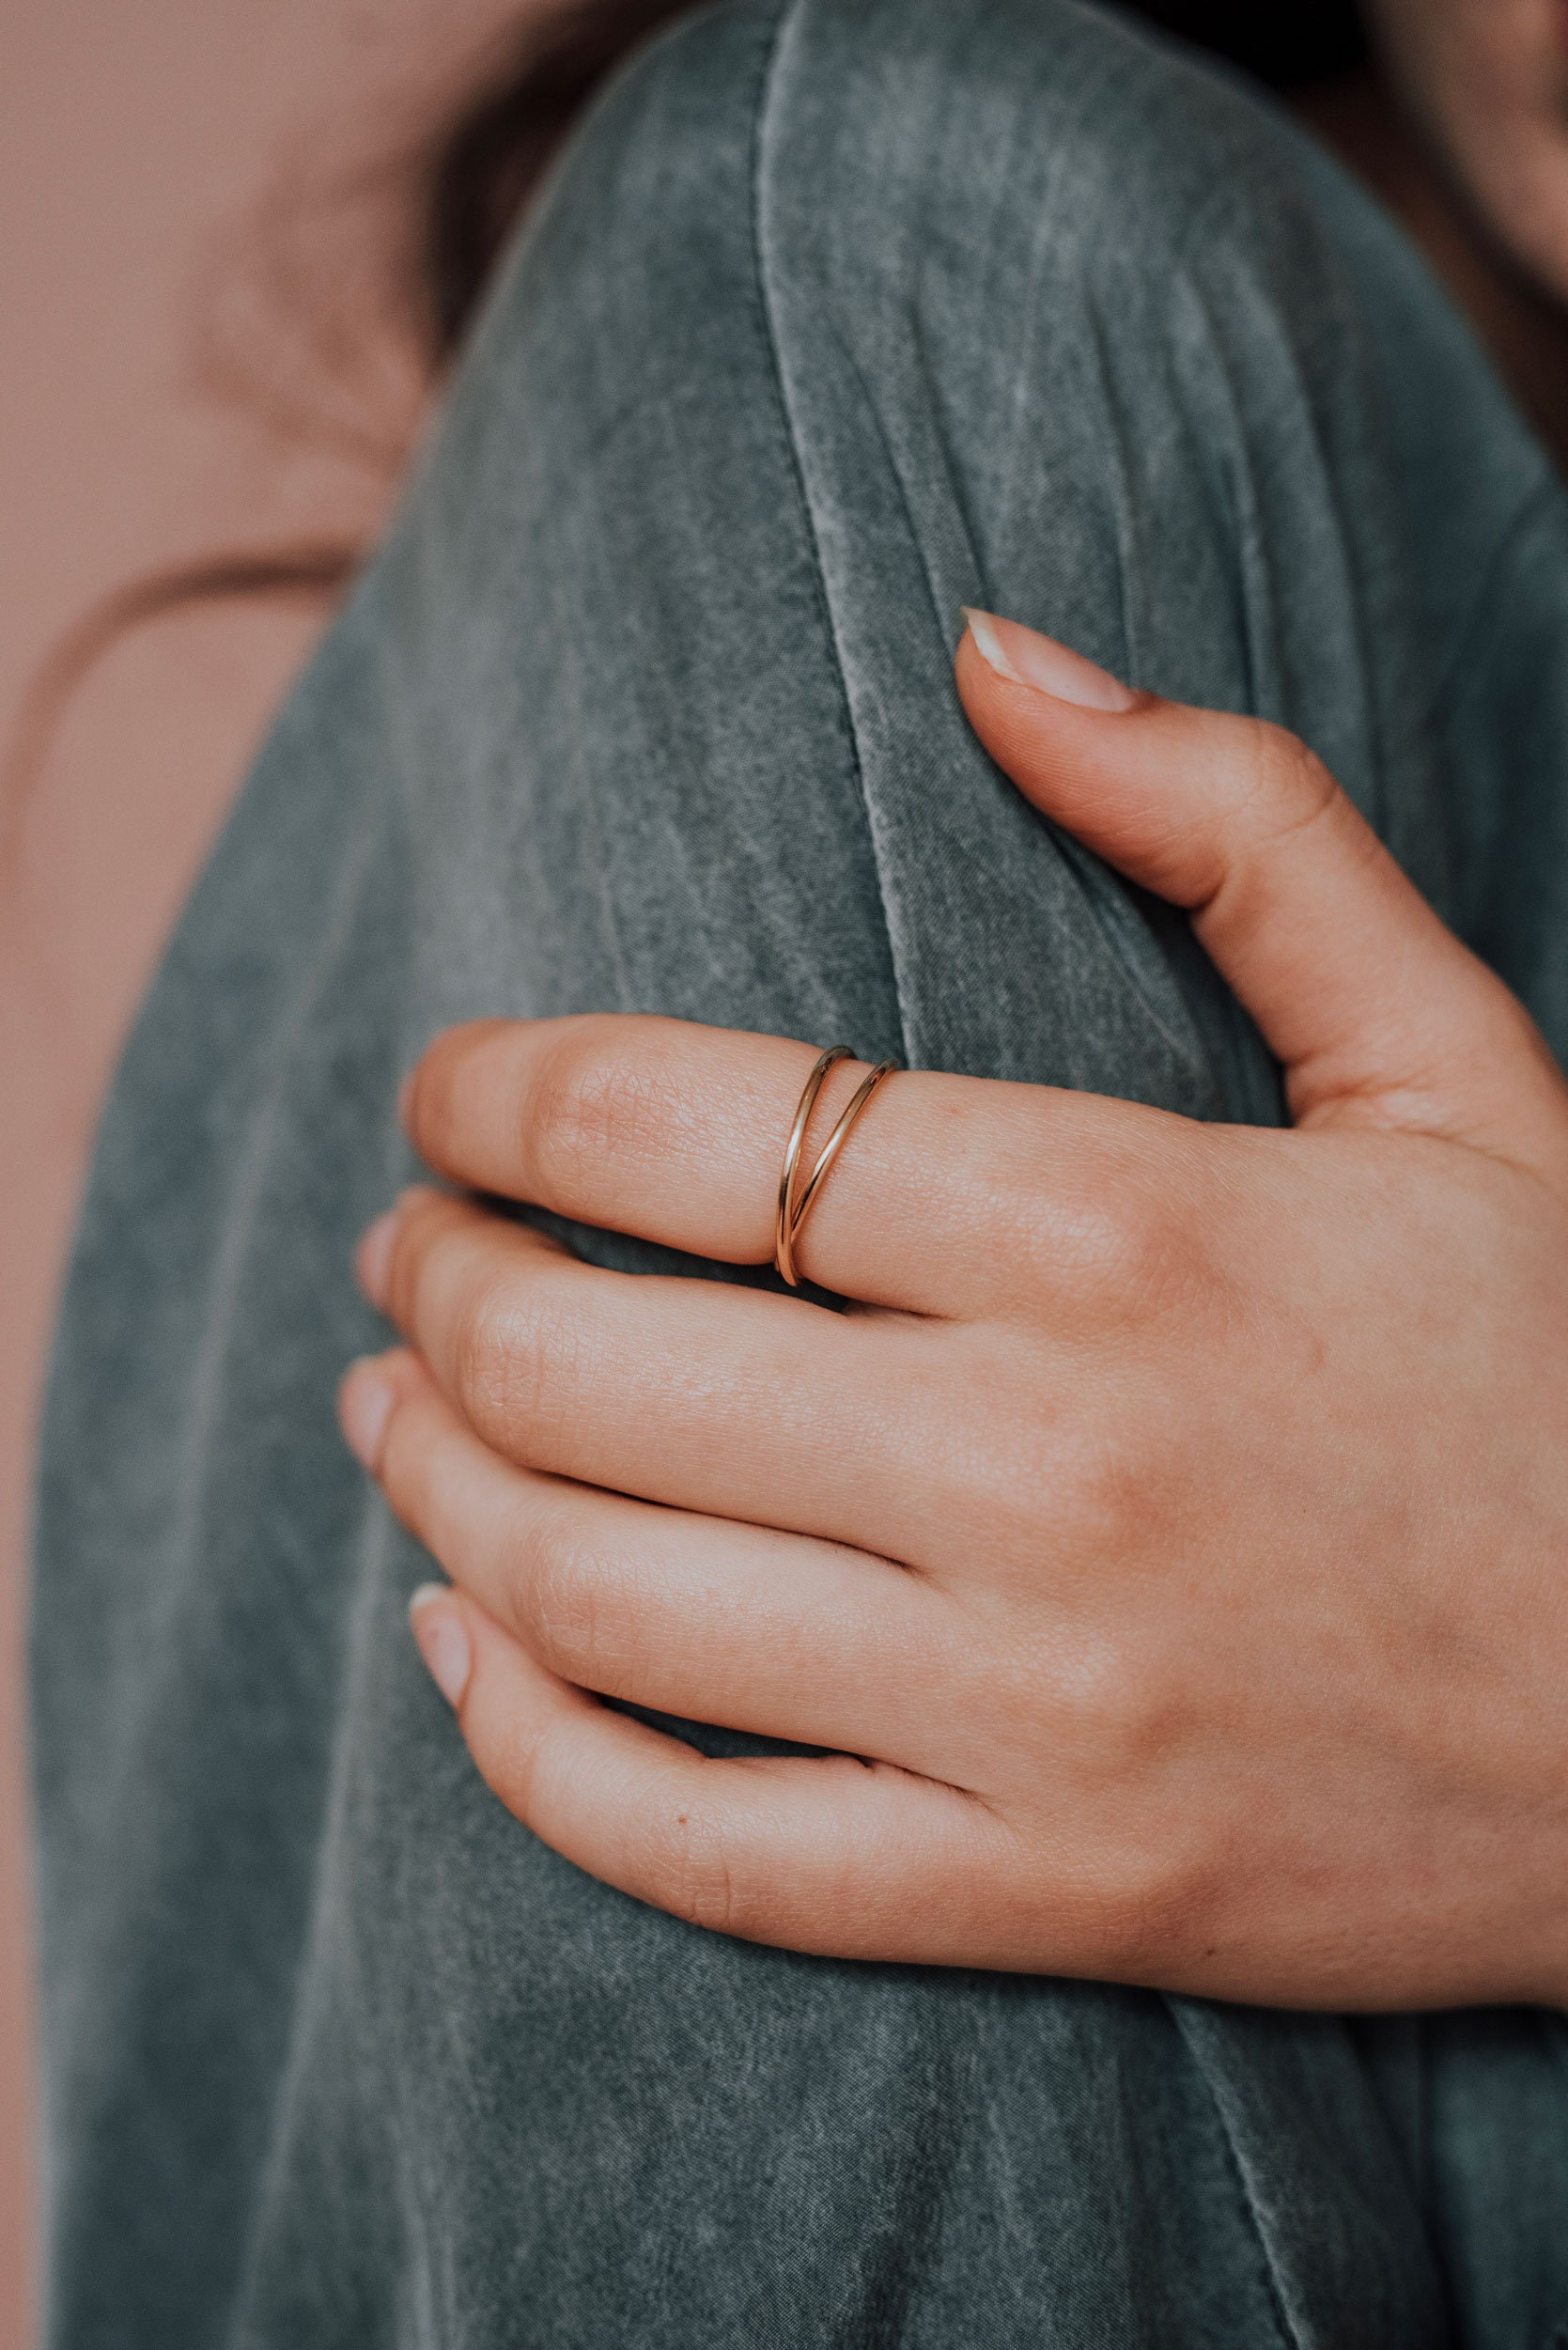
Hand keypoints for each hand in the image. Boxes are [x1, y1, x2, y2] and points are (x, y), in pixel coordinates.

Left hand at [340, 610, 1567, 2010]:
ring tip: (391, 1411)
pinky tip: (458, 1650)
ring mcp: (1035, 1707)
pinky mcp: (1048, 1892)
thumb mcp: (1457, 1064)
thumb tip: (996, 649)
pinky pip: (696, 1849)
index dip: (497, 1094)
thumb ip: (1237, 827)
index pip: (675, 1128)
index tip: (446, 1089)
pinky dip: (523, 1752)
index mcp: (1122, 1227)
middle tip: (404, 1245)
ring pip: (590, 1598)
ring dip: (432, 1487)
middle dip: (433, 1282)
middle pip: (582, 1362)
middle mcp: (1045, 1463)